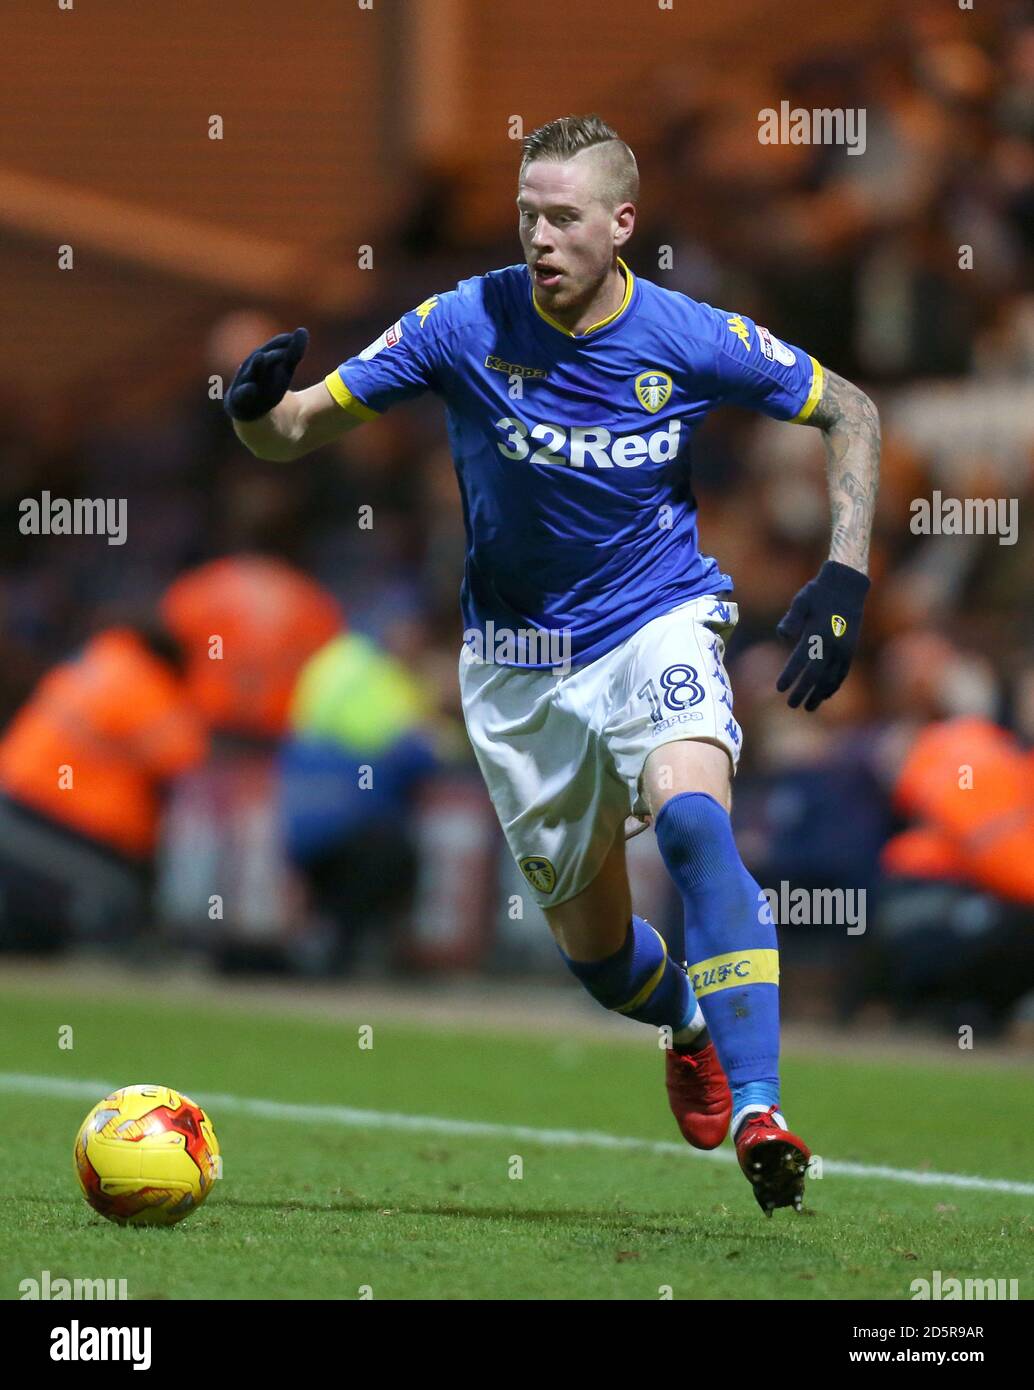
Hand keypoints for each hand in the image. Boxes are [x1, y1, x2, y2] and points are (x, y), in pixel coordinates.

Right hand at [224, 328, 308, 421]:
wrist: (255, 416)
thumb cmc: (269, 388)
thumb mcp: (284, 371)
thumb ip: (293, 353)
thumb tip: (302, 330)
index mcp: (260, 361)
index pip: (270, 350)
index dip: (279, 344)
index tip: (290, 339)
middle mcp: (249, 371)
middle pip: (260, 361)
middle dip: (271, 355)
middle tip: (283, 348)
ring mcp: (243, 386)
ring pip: (250, 375)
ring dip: (256, 367)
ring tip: (261, 357)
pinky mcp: (239, 402)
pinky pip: (241, 396)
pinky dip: (246, 391)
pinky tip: (251, 388)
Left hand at [775, 560, 869, 710]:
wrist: (848, 586)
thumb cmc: (819, 593)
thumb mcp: (801, 601)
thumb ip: (792, 619)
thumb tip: (782, 636)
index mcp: (818, 633)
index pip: (801, 660)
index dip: (790, 676)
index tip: (779, 688)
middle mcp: (833, 644)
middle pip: (816, 674)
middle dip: (803, 691)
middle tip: (791, 704)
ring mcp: (844, 648)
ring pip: (831, 677)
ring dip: (819, 694)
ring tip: (809, 707)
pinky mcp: (850, 649)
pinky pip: (842, 672)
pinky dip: (834, 685)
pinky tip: (825, 695)